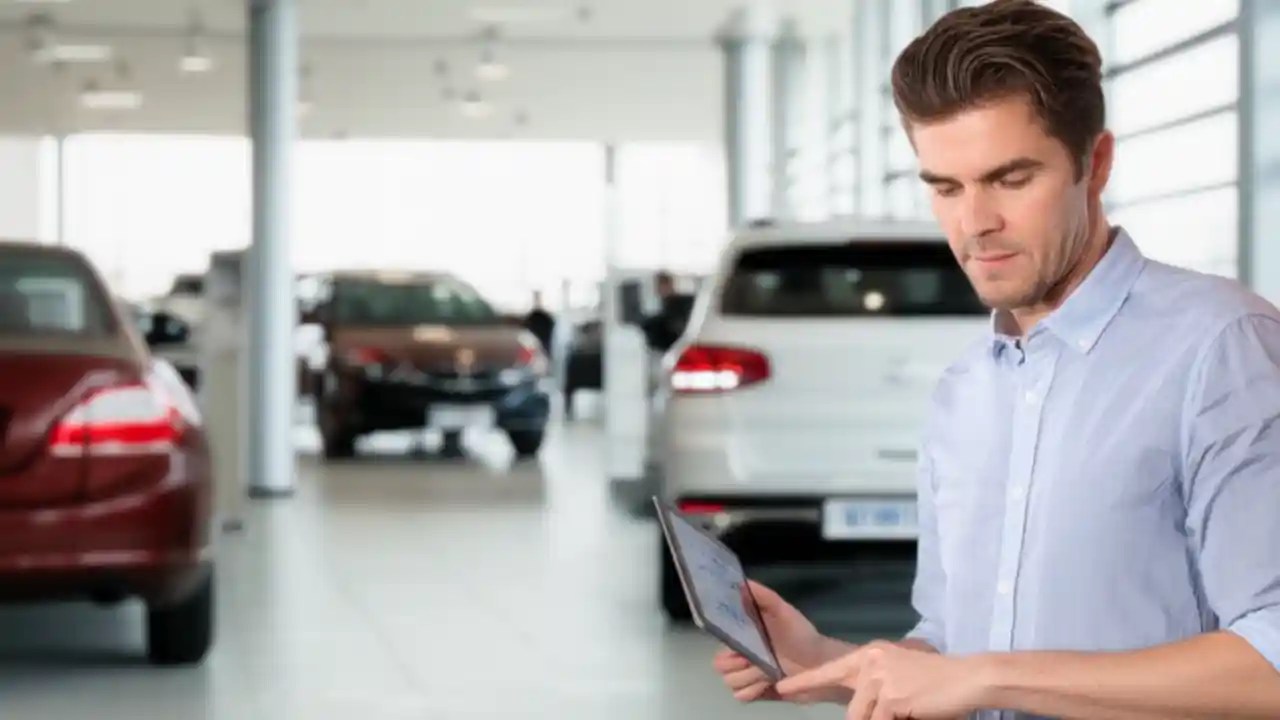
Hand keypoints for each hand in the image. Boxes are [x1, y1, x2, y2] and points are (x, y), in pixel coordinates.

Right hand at [712, 581, 849, 704]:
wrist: (821, 663)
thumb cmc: (801, 635)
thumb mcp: (784, 611)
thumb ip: (763, 596)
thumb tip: (740, 583)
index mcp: (745, 634)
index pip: (720, 638)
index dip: (723, 641)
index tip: (736, 642)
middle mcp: (743, 655)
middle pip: (720, 665)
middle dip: (735, 663)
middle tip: (753, 659)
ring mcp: (749, 675)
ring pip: (730, 682)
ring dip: (749, 677)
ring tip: (768, 671)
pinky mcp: (757, 693)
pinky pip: (741, 696)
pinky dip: (754, 690)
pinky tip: (770, 683)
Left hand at [775, 640, 982, 718]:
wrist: (967, 678)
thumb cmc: (935, 682)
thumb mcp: (897, 676)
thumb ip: (872, 687)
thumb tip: (858, 712)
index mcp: (869, 655)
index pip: (830, 671)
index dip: (805, 683)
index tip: (781, 689)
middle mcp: (870, 663)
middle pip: (853, 709)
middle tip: (897, 709)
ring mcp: (880, 679)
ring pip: (864, 719)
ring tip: (908, 709)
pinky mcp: (891, 698)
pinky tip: (913, 713)